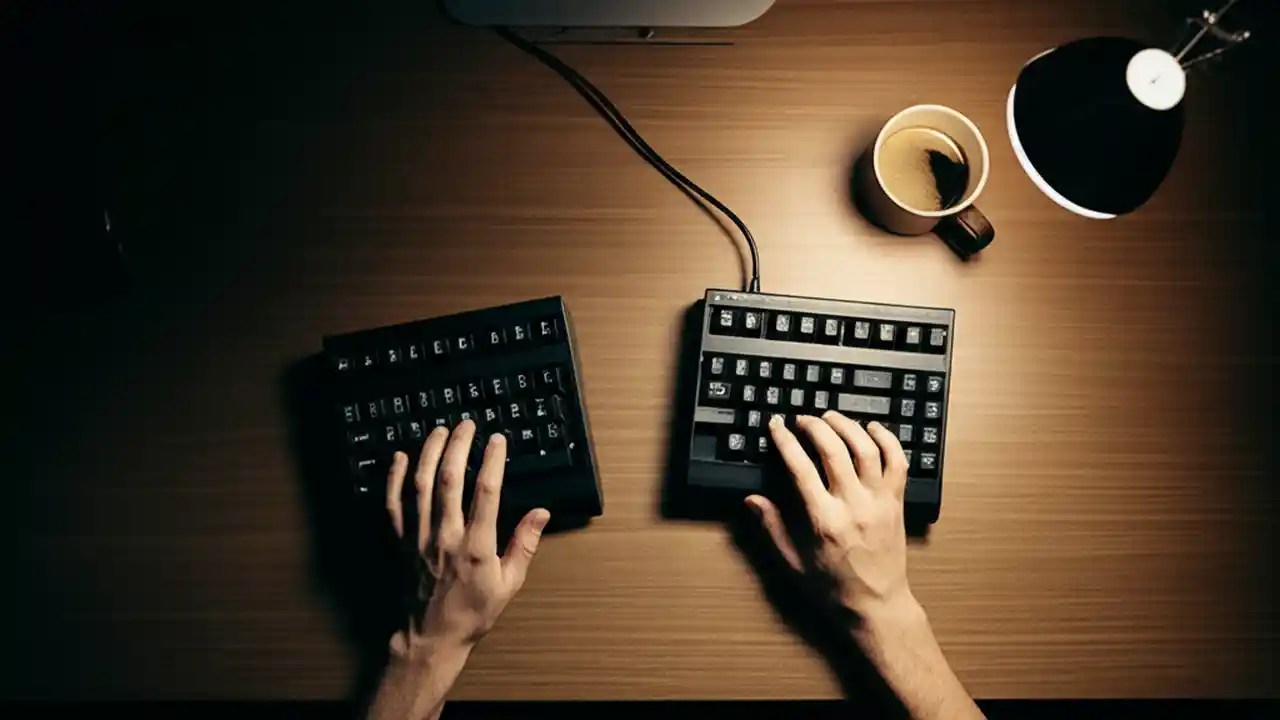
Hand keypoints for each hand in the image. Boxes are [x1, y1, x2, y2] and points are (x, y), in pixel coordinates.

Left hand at [385, 420, 550, 655]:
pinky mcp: (399, 541)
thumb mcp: (509, 583)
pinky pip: (393, 503)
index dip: (492, 461)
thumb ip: (525, 545)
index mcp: (476, 546)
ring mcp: (418, 537)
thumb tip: (541, 513)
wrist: (429, 637)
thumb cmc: (472, 613)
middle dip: (459, 445)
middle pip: (449, 479)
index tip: (498, 440)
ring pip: (420, 484)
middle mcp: (445, 536)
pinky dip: (393, 477)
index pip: (487, 492)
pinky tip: (399, 457)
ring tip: (440, 431)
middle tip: (467, 425)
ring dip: (429, 452)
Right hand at [745, 412, 913, 627]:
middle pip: (833, 450)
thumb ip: (772, 527)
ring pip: (866, 449)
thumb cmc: (834, 587)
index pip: (800, 467)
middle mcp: (853, 506)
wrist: (877, 604)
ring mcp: (879, 501)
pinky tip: (872, 429)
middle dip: (814, 426)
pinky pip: (897, 461)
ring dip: (847, 426)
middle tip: (802, 419)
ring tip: (831, 417)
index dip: (785, 441)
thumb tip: (751, 500)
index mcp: (823, 520)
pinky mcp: (897, 502)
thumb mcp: (793, 562)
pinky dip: (887, 439)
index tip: (777, 426)